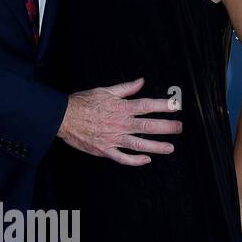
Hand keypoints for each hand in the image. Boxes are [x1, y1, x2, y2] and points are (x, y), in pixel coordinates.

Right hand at [57, 77, 181, 166]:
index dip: (163, 106)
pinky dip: (135, 160)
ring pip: (139, 144)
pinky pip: (123, 158)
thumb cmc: (82, 103)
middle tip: (179, 128)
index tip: (176, 107)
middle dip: (166, 127)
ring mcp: (113, 138)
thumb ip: (125, 88)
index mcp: (121, 107)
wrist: (63, 117)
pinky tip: (146, 160)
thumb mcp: (105, 90)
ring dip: (156, 146)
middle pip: (148, 126)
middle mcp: (120, 123)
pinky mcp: (105, 150)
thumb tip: (141, 81)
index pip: (147, 106)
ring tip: (170, 148)